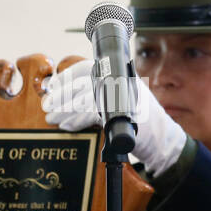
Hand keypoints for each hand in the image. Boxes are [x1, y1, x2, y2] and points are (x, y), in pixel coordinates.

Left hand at [42, 60, 186, 175]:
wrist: (163, 141)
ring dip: (64, 109)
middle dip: (61, 96)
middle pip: (81, 84)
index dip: (65, 77)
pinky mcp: (122, 114)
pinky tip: (67, 126)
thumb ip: (99, 95)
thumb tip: (67, 96)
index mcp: (117, 75)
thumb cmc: (141, 122)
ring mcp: (122, 97)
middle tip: (46, 105)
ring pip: (84, 98)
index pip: (85, 68)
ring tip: (52, 118)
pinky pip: (92, 114)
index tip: (51, 87)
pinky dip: (76, 121)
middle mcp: (119, 82)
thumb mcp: (119, 102)